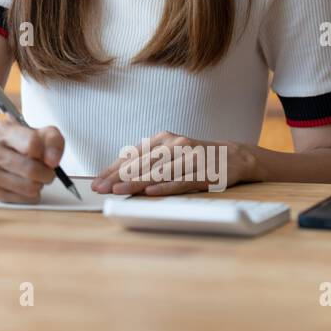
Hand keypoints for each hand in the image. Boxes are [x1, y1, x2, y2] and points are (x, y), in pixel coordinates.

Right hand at [0, 119, 64, 203]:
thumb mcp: (39, 132)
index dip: (47, 152)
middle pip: (31, 169)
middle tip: (46, 170)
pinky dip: (31, 194)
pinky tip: (26, 183)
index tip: (48, 155)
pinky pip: (25, 199)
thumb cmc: (18, 142)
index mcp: (1, 131)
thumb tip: (52, 161)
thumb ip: (53, 140)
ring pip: (30, 187)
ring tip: (34, 176)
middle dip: (46, 173)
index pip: (32, 144)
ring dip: (39, 184)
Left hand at [91, 131, 253, 196]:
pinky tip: (151, 192)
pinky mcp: (203, 172)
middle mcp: (174, 144)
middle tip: (100, 188)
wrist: (233, 156)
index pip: (132, 155)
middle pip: (141, 163)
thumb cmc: (195, 157)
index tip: (97, 180)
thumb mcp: (170, 152)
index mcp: (162, 139)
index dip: (112, 168)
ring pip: (158, 172)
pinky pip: (181, 180)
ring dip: (136, 182)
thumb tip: (118, 175)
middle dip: (118, 177)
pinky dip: (165, 187)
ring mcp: (189, 158)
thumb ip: (148, 161)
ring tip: (118, 190)